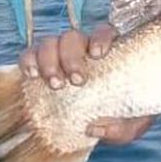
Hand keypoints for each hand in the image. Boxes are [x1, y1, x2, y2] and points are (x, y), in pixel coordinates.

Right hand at [19, 22, 153, 144]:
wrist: (109, 117)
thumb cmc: (124, 116)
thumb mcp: (132, 124)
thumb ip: (123, 129)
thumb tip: (93, 129)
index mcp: (111, 52)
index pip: (105, 32)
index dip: (100, 38)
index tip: (98, 54)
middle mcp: (84, 49)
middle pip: (73, 37)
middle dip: (71, 57)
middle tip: (76, 81)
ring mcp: (61, 55)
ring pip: (50, 43)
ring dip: (49, 60)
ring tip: (55, 84)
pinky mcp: (42, 66)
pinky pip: (30, 55)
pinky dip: (28, 60)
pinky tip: (32, 75)